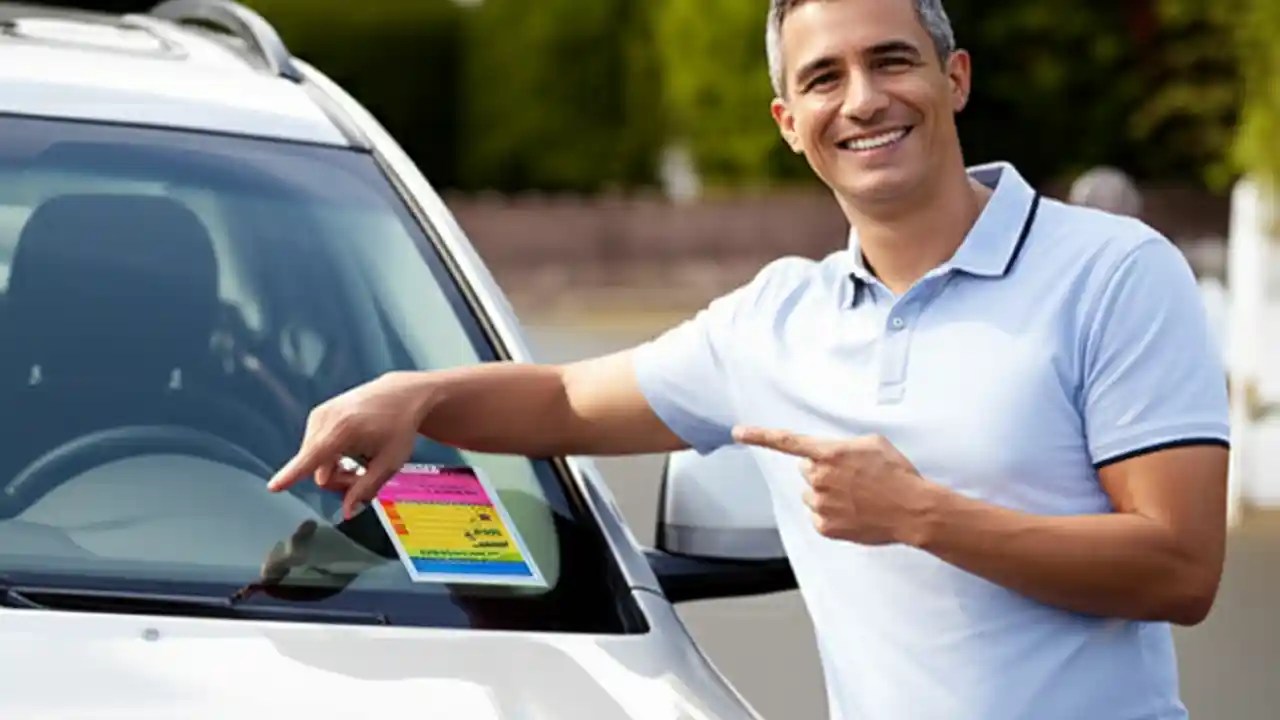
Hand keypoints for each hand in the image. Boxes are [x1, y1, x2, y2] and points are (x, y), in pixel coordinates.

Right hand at [267, 371, 430, 518]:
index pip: (313, 459)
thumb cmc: (399, 428)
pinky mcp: (318, 414)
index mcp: (344, 430)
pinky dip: (329, 454)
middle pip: (316, 468)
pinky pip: (315, 446)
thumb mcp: (390, 462)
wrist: (401, 395)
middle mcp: (326, 419)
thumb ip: (366, 489)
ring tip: (358, 461)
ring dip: (332, 468)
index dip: (292, 476)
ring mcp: (319, 414)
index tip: (274, 487)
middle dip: (335, 480)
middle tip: (360, 477)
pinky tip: (349, 449)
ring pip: (313, 459)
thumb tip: (347, 513)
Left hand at [733, 425, 937, 545]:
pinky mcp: (825, 527)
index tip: (738, 432)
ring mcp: (820, 504)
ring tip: (857, 497)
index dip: (759, 436)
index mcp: (829, 453)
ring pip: (811, 495)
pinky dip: (831, 514)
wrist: (912, 510)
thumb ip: (842, 445)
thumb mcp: (872, 444)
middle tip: (851, 478)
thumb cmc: (896, 473)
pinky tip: (854, 512)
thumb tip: (829, 454)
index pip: (786, 442)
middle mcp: (819, 478)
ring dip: (826, 493)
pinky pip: (817, 516)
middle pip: (806, 471)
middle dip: (822, 472)